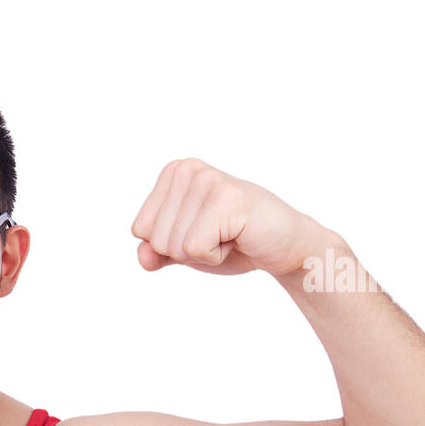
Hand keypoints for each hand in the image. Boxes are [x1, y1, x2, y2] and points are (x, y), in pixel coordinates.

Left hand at [130, 158, 324, 277]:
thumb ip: (156, 253)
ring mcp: (207, 181)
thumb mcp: (184, 251)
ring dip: (203, 254)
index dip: (170, 245)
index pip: (140, 229)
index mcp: (173, 173)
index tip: (203, 231)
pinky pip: (195, 249)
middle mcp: (187, 169)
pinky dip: (216, 256)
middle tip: (220, 235)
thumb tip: (143, 256)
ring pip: (173, 246)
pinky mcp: (226, 199)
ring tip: (230, 235)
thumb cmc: (234, 244)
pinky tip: (238, 238)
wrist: (284, 247)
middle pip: (155, 238)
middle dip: (187, 251)